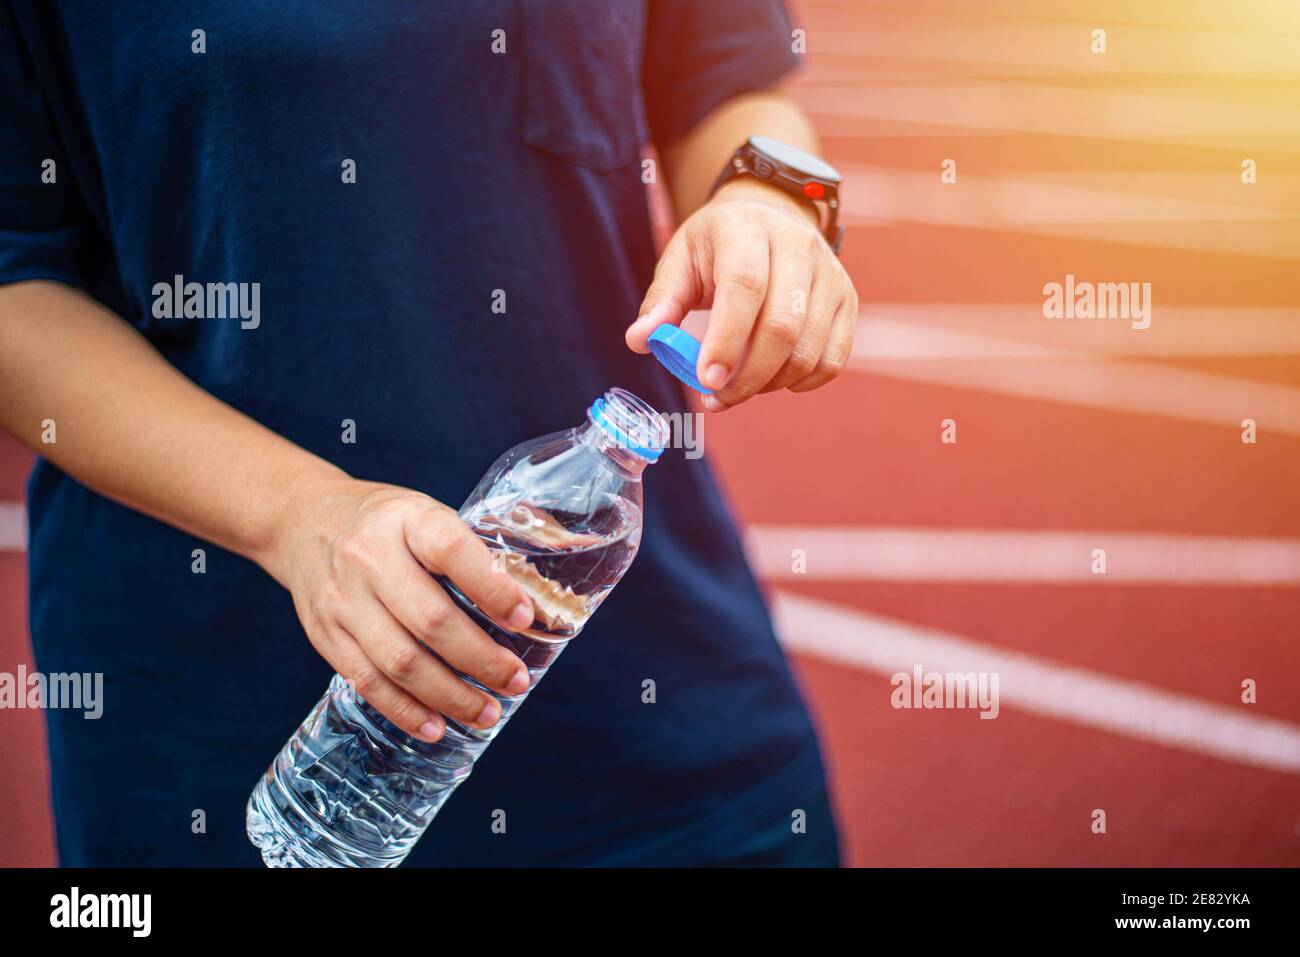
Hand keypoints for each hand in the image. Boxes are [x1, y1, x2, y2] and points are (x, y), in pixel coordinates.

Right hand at [260, 476, 534, 741]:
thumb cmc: (383, 523)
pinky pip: (367, 682)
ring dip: (449, 696)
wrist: (302, 521)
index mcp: (406, 520)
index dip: (492, 589)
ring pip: (399, 661)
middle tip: (515, 682)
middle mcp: (369, 559)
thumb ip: (468, 551)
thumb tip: (530, 605)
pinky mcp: (325, 634)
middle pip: (430, 619)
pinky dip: (405, 710)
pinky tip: (437, 726)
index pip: (452, 552)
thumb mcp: (424, 513)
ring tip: (486, 713)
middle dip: (481, 659)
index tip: (525, 619)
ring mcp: (343, 600)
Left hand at [627, 176, 857, 410]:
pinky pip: (834, 358)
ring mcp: (829, 273)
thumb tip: (640, 341)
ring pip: (809, 348)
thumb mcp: (680, 260)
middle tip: (716, 398)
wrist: (769, 215)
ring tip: (738, 388)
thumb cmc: (717, 246)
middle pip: (782, 326)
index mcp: (747, 229)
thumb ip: (661, 302)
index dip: (727, 340)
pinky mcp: (847, 299)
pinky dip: (804, 381)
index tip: (706, 380)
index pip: (744, 288)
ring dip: (770, 383)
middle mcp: (797, 245)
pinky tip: (773, 381)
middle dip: (747, 376)